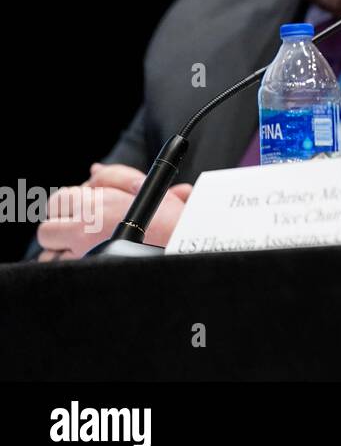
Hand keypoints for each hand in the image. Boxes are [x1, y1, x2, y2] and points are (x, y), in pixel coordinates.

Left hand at [36, 163, 193, 260]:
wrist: (187, 248)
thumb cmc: (172, 219)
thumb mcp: (147, 188)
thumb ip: (115, 176)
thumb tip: (92, 170)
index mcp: (96, 204)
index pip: (58, 201)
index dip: (69, 205)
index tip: (82, 210)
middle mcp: (84, 230)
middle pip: (48, 231)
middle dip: (60, 231)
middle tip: (83, 231)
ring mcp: (84, 256)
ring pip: (52, 256)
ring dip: (65, 253)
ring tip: (90, 250)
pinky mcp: (88, 273)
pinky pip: (63, 274)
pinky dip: (74, 270)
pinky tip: (94, 263)